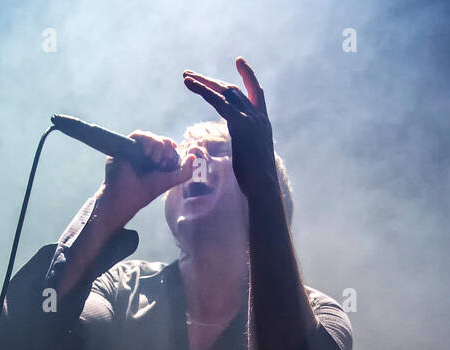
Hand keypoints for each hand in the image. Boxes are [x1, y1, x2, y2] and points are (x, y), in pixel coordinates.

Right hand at [99, 131, 197, 223]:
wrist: (127, 197)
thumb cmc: (145, 191)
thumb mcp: (169, 181)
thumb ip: (184, 172)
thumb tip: (194, 157)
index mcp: (156, 160)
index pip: (167, 146)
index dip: (172, 149)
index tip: (170, 160)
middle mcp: (145, 153)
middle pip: (160, 139)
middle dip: (165, 147)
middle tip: (162, 161)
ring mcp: (135, 149)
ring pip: (150, 136)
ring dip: (156, 144)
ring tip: (154, 159)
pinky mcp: (125, 146)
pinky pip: (137, 135)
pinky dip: (145, 141)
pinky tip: (147, 153)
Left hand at [183, 58, 278, 204]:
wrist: (264, 187)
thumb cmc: (256, 178)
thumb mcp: (251, 153)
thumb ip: (246, 140)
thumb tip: (240, 141)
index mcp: (262, 121)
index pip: (256, 91)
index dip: (248, 75)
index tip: (239, 61)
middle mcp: (258, 116)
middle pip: (232, 89)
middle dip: (210, 80)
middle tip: (190, 74)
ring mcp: (251, 119)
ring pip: (224, 92)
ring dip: (203, 83)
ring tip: (185, 77)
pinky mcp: (241, 125)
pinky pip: (219, 103)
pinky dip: (204, 91)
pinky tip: (191, 85)